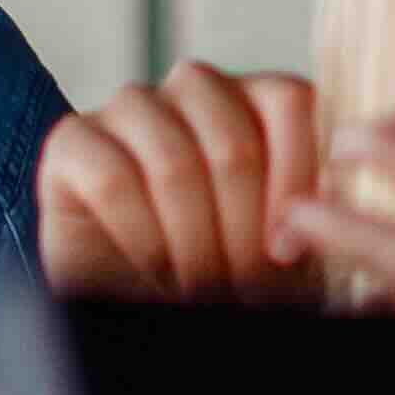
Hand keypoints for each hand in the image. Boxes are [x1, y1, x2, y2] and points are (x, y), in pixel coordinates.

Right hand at [36, 62, 325, 301]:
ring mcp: (128, 109)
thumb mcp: (281, 243)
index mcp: (251, 96)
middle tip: (239, 290)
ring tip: (197, 287)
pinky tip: (154, 269)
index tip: (288, 253)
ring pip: (174, 162)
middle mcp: (190, 89)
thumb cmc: (221, 271)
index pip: (288, 98)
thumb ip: (306, 211)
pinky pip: (113, 178)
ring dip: (193, 242)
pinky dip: (142, 237)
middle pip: (231, 143)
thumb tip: (324, 213)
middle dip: (240, 233)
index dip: (294, 179)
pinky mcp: (71, 142)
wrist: (136, 304)